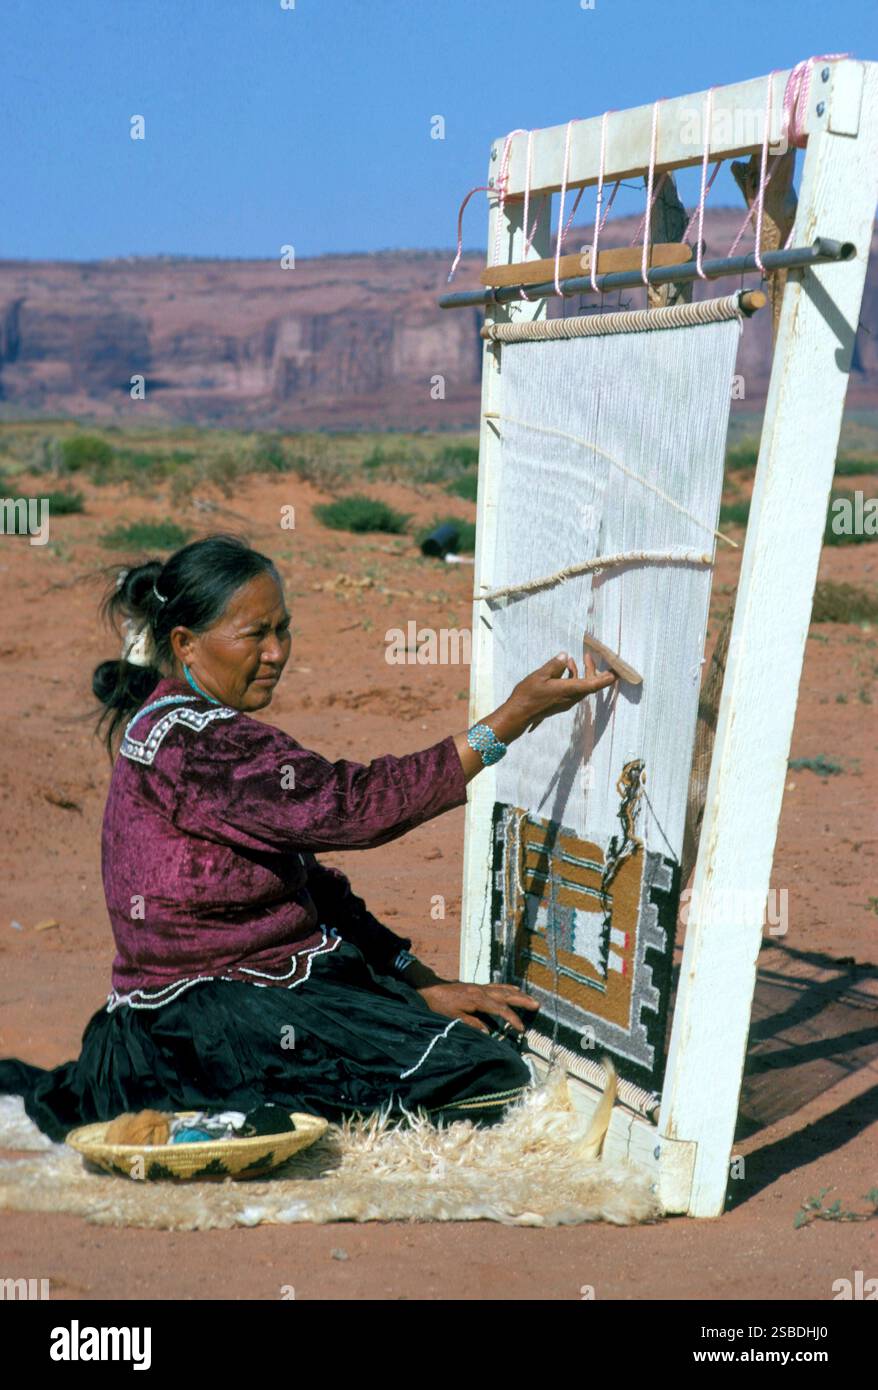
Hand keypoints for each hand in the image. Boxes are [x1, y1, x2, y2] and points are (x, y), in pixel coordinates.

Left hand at [415, 981, 538, 1034]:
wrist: (431, 988)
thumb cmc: (440, 1005)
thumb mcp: (454, 1018)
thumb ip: (472, 1024)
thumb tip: (488, 1032)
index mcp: (477, 1000)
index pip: (500, 1009)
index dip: (512, 1018)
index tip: (522, 1028)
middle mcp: (482, 991)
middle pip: (507, 995)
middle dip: (522, 1001)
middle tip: (537, 1005)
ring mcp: (481, 987)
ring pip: (504, 989)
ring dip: (519, 994)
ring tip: (532, 998)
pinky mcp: (478, 986)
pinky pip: (497, 986)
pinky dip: (508, 987)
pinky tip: (515, 988)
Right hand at [511, 650, 617, 733]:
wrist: (518, 714)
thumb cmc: (528, 695)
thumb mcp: (540, 675)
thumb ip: (555, 665)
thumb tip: (566, 656)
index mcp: (569, 690)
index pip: (593, 684)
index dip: (606, 678)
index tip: (616, 672)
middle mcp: (571, 698)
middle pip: (589, 684)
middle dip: (592, 670)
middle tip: (588, 656)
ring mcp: (566, 702)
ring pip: (580, 687)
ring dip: (580, 673)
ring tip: (571, 661)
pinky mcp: (560, 704)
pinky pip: (572, 691)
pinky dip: (572, 679)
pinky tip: (563, 671)